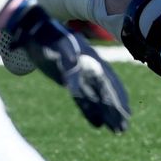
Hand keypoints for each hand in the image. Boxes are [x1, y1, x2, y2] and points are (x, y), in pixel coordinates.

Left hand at [0, 2, 130, 132]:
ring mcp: (81, 76)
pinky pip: (84, 99)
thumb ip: (68, 64)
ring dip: (107, 114)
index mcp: (92, 62)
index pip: (108, 85)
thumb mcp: (58, 47)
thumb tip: (74, 89)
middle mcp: (91, 70)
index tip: (125, 114)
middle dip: (116, 111)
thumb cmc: (47, 37)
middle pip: (107, 94)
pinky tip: (97, 124)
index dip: (117, 100)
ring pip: (98, 98)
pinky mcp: (69, 81)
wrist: (35, 29)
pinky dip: (91, 112)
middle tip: (124, 129)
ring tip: (117, 130)